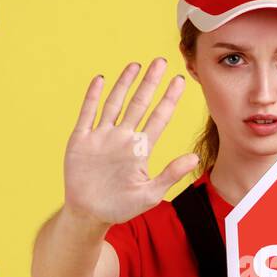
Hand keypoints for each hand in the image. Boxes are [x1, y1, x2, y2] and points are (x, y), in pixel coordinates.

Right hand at [63, 57, 197, 225]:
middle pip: (139, 104)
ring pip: (115, 103)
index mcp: (141, 149)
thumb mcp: (150, 194)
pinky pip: (88, 113)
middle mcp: (123, 138)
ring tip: (136, 65)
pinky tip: (101, 80)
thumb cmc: (121, 207)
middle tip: (161, 61)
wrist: (89, 214)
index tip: (179, 81)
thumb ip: (171, 174)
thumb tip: (194, 158)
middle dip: (150, 83)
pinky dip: (93, 96)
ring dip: (124, 84)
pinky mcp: (82, 140)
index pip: (159, 118)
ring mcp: (102, 137)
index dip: (169, 99)